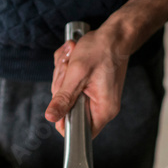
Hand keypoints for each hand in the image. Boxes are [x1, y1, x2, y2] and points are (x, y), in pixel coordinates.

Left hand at [44, 0, 167, 136]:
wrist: (115, 34)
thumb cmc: (101, 50)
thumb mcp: (77, 73)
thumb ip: (63, 98)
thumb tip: (51, 117)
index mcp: (103, 109)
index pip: (79, 132)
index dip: (63, 120)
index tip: (59, 100)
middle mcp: (102, 107)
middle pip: (69, 111)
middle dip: (61, 88)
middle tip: (67, 69)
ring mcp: (97, 97)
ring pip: (68, 97)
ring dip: (63, 76)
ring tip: (71, 59)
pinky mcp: (92, 88)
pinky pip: (72, 87)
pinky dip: (68, 73)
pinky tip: (72, 58)